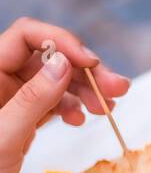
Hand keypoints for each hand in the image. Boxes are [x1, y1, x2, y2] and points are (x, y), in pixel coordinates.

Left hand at [0, 18, 130, 172]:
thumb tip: (63, 64)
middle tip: (117, 87)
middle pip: (48, 58)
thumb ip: (33, 98)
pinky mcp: (21, 117)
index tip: (93, 63)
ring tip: (107, 107)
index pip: (26, 37)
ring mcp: (10, 98)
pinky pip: (52, 102)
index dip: (62, 43)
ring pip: (55, 80)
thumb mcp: (5, 135)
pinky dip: (73, 106)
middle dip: (84, 70)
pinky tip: (81, 119)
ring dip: (85, 90)